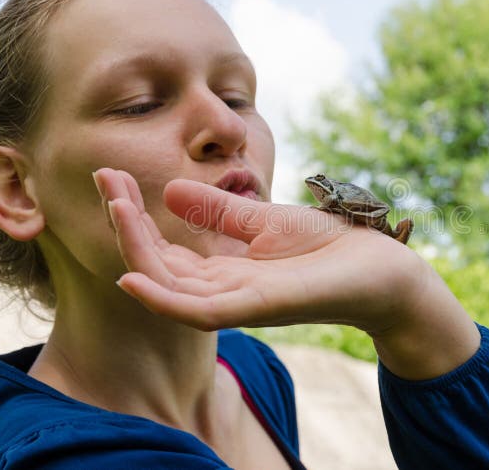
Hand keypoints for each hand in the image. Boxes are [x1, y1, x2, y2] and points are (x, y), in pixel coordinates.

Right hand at [93, 168, 478, 378]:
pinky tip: (132, 276)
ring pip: (170, 288)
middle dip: (127, 227)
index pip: (163, 250)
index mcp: (224, 272)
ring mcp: (241, 303)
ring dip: (137, 253)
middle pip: (159, 268)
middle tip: (106, 182)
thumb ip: (220, 213)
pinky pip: (201, 312)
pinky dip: (164, 299)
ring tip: (115, 209)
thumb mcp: (265, 220)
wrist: (383, 267)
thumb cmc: (329, 247)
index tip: (111, 177)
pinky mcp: (260, 309)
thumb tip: (170, 192)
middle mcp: (224, 291)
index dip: (134, 217)